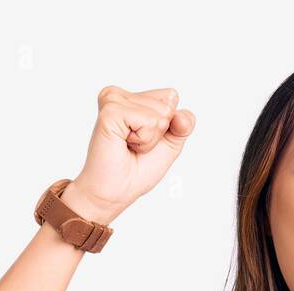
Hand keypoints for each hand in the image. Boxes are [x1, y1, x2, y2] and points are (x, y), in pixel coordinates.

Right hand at [67, 86, 195, 222]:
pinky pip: (149, 120)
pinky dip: (144, 140)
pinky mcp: (110, 112)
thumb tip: (182, 117)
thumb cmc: (136, 169)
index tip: (146, 139)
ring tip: (128, 146)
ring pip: (160, 112)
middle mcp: (120, 95)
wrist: (116, 192)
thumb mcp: (170, 144)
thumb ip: (183, 124)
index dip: (169, 124)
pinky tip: (124, 144)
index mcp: (131, 98)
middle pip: (168, 103)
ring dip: (150, 138)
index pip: (171, 96)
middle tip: (135, 146)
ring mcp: (113, 100)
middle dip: (159, 132)